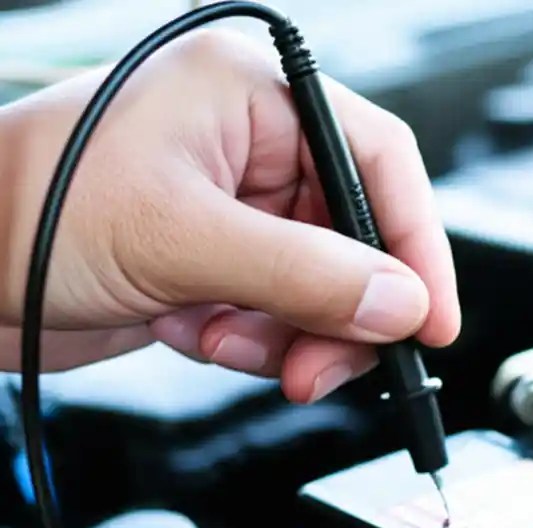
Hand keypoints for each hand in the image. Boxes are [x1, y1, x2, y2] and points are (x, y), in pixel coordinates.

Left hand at [0, 29, 459, 402]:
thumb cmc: (26, 206)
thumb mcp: (183, 239)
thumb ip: (307, 275)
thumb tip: (400, 304)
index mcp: (254, 95)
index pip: (379, 161)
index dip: (415, 243)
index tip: (431, 317)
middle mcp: (254, 143)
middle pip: (357, 237)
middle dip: (341, 310)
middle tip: (324, 365)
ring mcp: (237, 205)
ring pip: (323, 285)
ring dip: (288, 334)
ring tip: (227, 341)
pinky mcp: (218, 260)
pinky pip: (280, 311)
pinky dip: (251, 339)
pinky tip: (197, 331)